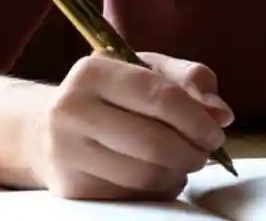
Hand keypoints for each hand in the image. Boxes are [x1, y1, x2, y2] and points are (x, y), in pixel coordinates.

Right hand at [25, 52, 234, 199]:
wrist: (44, 130)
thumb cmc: (109, 95)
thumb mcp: (145, 69)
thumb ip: (189, 79)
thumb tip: (221, 113)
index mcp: (93, 72)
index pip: (159, 97)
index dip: (197, 119)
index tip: (216, 132)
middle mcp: (71, 111)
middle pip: (154, 143)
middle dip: (192, 152)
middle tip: (204, 151)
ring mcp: (68, 153)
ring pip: (146, 175)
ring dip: (178, 173)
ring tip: (182, 161)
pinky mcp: (72, 189)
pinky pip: (133, 196)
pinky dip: (158, 189)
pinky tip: (158, 174)